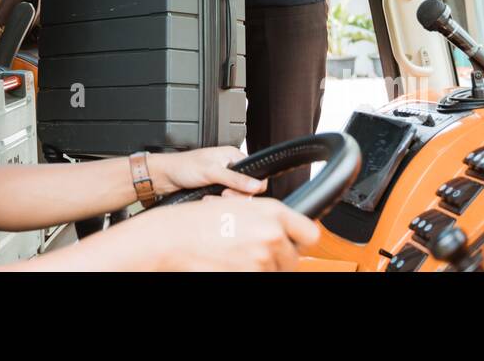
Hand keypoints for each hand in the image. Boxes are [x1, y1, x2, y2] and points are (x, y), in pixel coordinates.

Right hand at [130, 196, 319, 270]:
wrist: (174, 238)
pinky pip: (260, 277)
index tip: (294, 241)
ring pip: (277, 271)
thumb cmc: (199, 220)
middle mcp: (271, 235)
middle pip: (293, 257)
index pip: (310, 232)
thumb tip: (286, 230)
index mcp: (272, 212)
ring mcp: (262, 259)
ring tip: (237, 254)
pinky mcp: (250, 276)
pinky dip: (249, 272)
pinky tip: (232, 263)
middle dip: (279, 256)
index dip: (300, 238)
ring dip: (263, 266)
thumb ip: (268, 217)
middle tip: (255, 249)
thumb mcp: (238, 206)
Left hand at [148, 145, 265, 197]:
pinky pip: (223, 202)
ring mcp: (223, 180)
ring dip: (222, 201)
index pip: (254, 174)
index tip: (236, 192)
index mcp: (232, 156)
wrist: (164, 177)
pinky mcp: (215, 191)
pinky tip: (206, 200)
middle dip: (233, 196)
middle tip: (222, 195)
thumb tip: (256, 185)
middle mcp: (230, 168)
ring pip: (234, 198)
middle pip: (246, 189)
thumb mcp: (211, 171)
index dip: (250, 186)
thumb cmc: (183, 166)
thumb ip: (235, 179)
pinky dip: (216, 204)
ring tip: (209, 198)